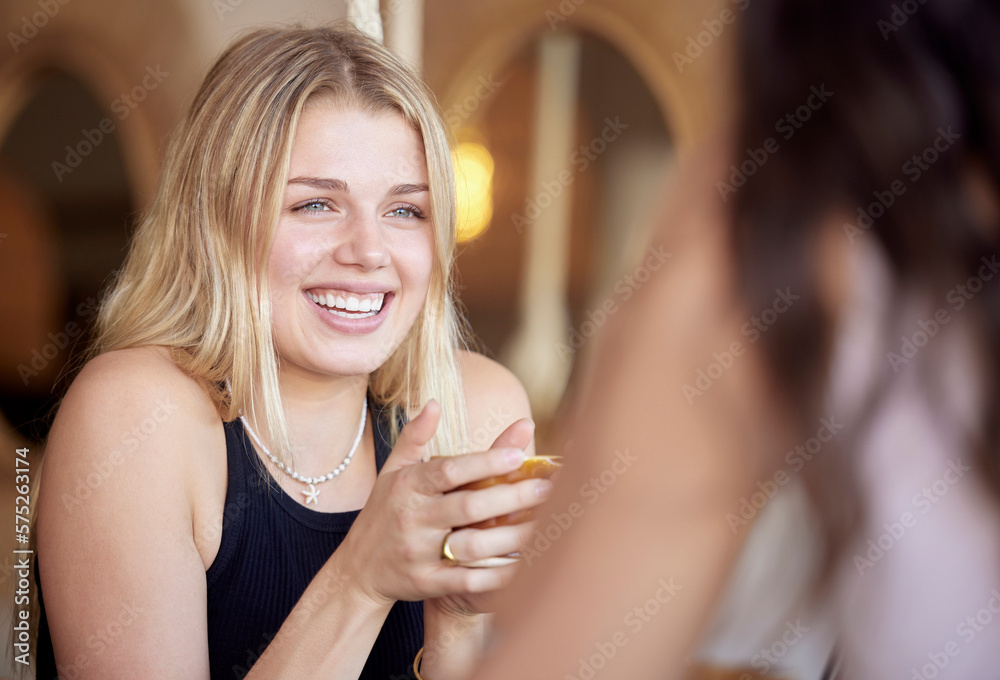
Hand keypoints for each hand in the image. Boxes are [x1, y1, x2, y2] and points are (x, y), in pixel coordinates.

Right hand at [334, 403, 549, 607]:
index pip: (448, 471)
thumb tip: (434, 402)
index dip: (483, 463)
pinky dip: (495, 577)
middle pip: (467, 506)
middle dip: (510, 498)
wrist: (356, 571)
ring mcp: (418, 553)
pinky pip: (467, 581)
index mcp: (407, 487)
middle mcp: (412, 518)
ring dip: (511, 537)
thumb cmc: (383, 514)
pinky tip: (524, 569)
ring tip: (547, 526)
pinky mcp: (426, 583)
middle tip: (547, 488)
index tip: (517, 455)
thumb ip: (415, 437)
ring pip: (472, 545)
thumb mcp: (391, 472)